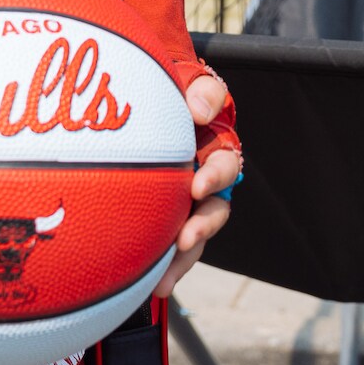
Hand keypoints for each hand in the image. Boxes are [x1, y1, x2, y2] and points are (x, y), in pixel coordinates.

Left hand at [154, 73, 239, 297]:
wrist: (139, 103)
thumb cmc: (166, 89)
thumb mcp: (184, 80)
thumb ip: (199, 90)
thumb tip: (200, 111)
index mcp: (214, 145)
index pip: (224, 159)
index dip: (216, 175)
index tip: (197, 187)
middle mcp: (207, 175)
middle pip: (217, 206)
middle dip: (204, 224)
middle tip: (186, 236)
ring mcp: (189, 199)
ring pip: (197, 233)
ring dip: (187, 254)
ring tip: (166, 277)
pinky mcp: (172, 217)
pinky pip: (175, 247)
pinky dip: (167, 266)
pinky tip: (154, 284)